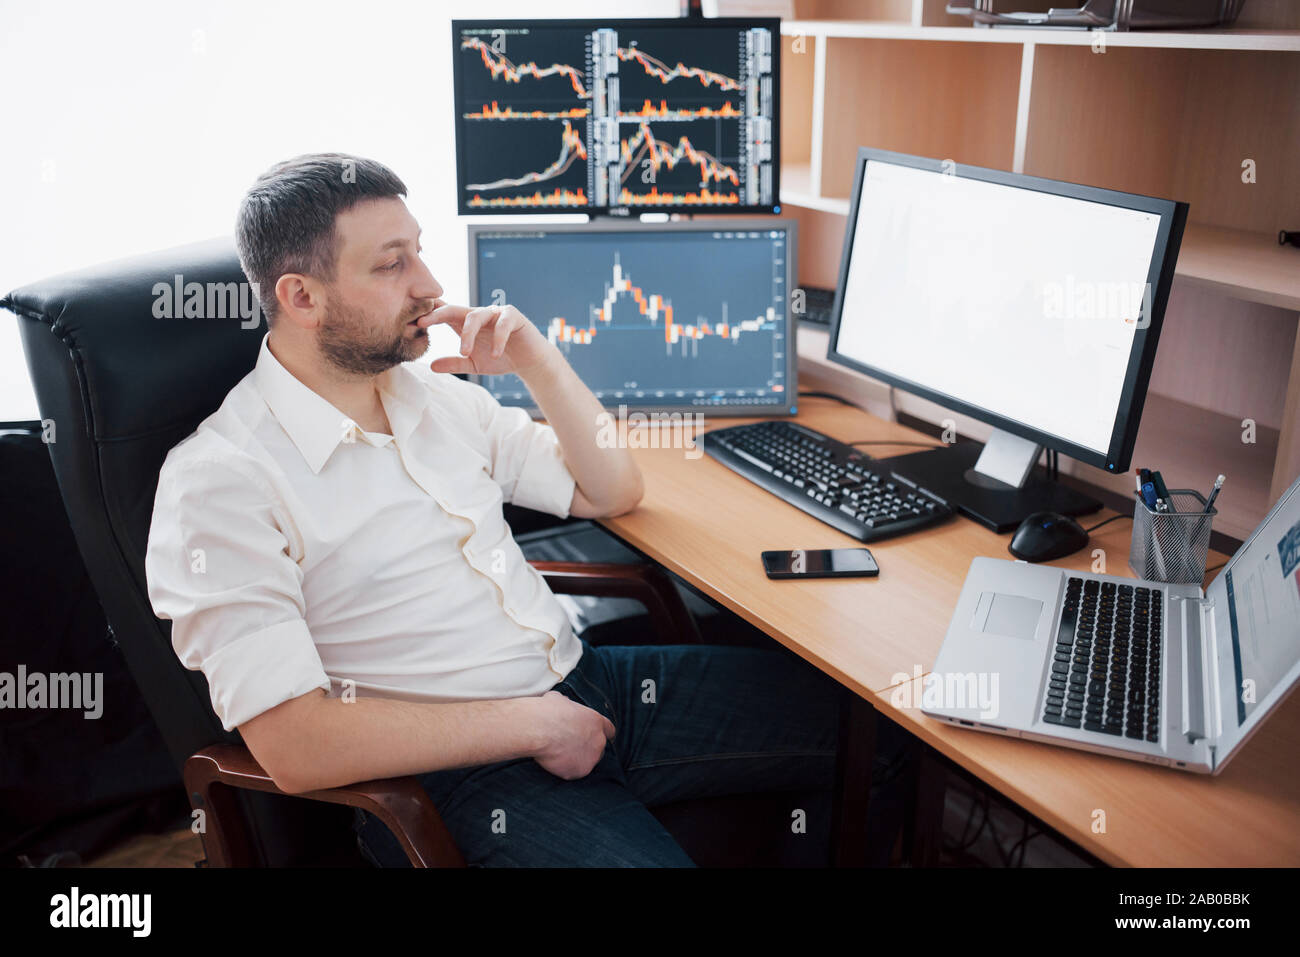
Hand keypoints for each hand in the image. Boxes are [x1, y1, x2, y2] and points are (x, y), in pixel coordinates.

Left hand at [423, 303, 556, 377]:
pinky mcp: (513, 316)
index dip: (428, 316)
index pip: (444, 313)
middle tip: (423, 323)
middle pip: (454, 309)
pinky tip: (495, 355)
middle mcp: (479, 314)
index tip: (411, 323)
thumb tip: (431, 366)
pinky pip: (502, 324)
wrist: (529, 361)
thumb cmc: (500, 358)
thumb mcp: (474, 364)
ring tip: (465, 352)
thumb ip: (454, 363)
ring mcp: (496, 313)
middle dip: (437, 314)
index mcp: (466, 323)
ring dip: (468, 334)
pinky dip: (497, 339)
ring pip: (476, 316)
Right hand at [531, 690, 615, 779]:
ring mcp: (592, 757)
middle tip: (571, 748)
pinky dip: (565, 769)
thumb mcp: (559, 699)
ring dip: (577, 760)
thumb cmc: (547, 712)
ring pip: (588, 762)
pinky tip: (554, 762)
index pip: (609, 730)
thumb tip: (563, 703)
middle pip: (599, 748)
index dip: (601, 734)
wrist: (539, 729)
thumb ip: (567, 704)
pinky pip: (574, 772)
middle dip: (588, 749)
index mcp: (597, 721)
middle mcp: (599, 740)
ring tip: (559, 755)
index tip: (594, 737)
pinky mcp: (581, 771)